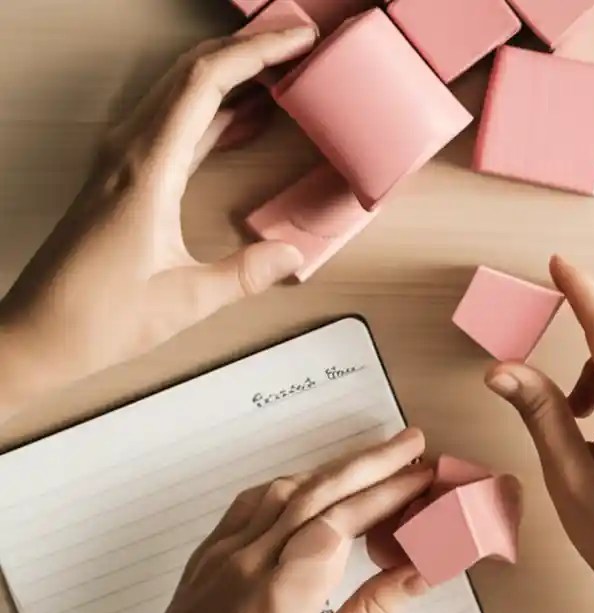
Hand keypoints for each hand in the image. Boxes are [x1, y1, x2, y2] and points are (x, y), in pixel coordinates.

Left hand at [0, 28, 315, 416]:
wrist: (36, 335)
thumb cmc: (95, 318)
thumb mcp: (185, 302)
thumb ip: (246, 273)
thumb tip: (293, 253)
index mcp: (147, 170)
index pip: (206, 83)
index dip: (257, 52)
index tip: (299, 39)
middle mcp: (130, 152)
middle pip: (192, 70)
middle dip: (249, 47)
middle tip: (300, 41)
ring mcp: (123, 158)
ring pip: (181, 89)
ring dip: (232, 70)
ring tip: (283, 69)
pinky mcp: (125, 174)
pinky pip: (175, 120)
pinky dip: (215, 106)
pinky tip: (247, 114)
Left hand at [71, 429, 433, 612]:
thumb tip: (418, 573)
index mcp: (281, 592)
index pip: (344, 519)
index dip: (387, 492)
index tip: (422, 478)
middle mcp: (249, 560)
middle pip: (320, 492)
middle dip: (372, 463)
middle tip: (412, 444)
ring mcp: (224, 553)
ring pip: (287, 489)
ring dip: (335, 469)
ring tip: (374, 460)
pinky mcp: (208, 556)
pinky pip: (252, 502)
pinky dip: (292, 484)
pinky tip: (310, 485)